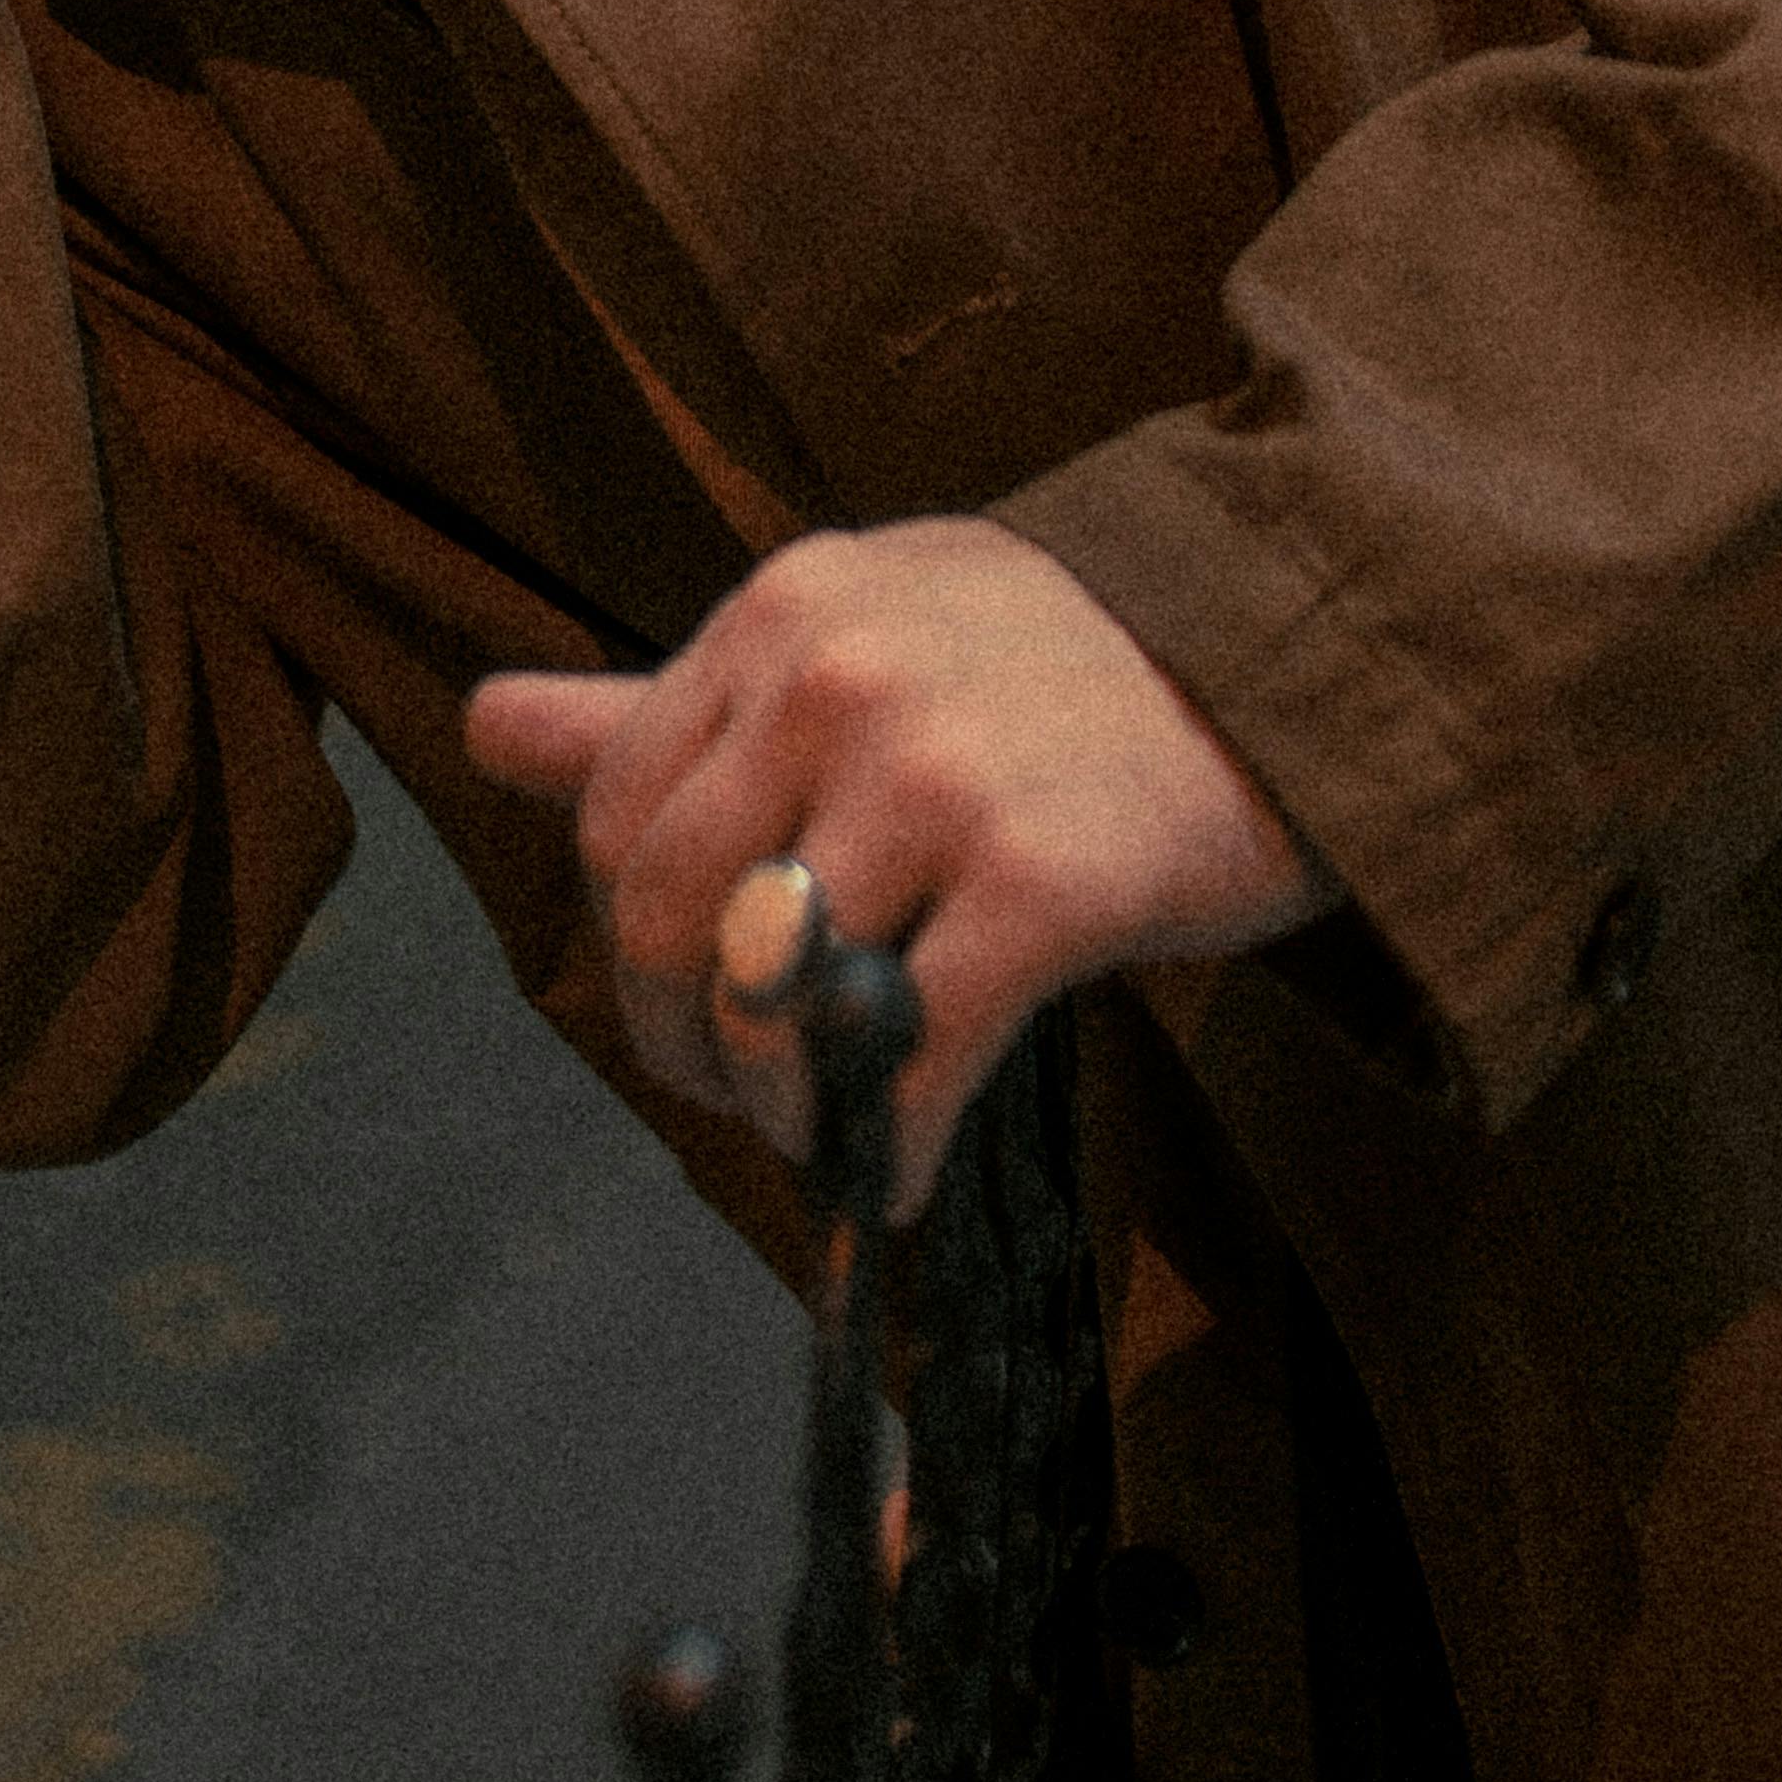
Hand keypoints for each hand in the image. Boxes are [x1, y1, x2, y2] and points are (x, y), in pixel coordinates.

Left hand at [466, 517, 1323, 1212]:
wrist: (1299, 656)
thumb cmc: (1061, 665)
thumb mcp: (860, 632)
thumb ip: (673, 700)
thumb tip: (482, 724)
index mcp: (781, 610)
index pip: (616, 814)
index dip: (631, 947)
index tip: (693, 1008)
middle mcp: (838, 674)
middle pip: (663, 918)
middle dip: (685, 1046)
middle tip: (753, 1096)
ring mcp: (937, 773)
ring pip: (765, 999)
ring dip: (782, 1108)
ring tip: (833, 1127)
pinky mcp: (1040, 881)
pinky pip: (904, 1062)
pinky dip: (886, 1152)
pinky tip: (905, 1170)